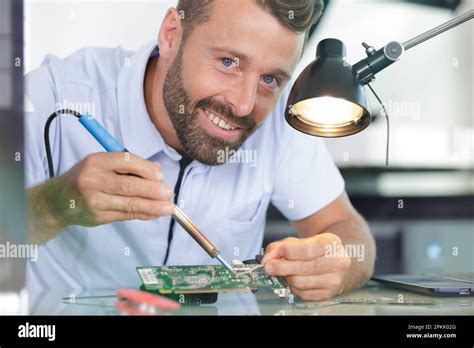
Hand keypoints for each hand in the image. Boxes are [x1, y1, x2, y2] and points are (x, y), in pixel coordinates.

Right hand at [45, 152, 174, 226]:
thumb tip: (157, 170)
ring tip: (169, 207)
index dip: (145, 169)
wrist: (57, 201)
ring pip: (130, 203)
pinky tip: (155, 214)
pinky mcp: (98, 217)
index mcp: (95, 162)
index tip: (160, 175)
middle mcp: (93, 180)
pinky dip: (143, 214)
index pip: (126, 161)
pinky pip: (126, 215)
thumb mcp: (101, 164)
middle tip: (169, 192)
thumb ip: (128, 166)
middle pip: (129, 185)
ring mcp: (95, 201)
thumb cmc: (86, 178)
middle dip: (153, 190)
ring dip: (153, 206)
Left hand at [262, 233, 350, 300]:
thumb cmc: (318, 250)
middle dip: (281, 267)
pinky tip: (293, 279)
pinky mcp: (327, 294)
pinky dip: (293, 287)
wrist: (337, 263)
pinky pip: (302, 294)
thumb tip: (268, 257)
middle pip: (302, 268)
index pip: (307, 250)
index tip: (275, 254)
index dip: (288, 252)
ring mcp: (334, 280)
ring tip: (284, 272)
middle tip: (269, 266)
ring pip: (300, 282)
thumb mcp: (302, 241)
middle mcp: (337, 262)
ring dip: (286, 277)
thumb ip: (283, 245)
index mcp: (331, 244)